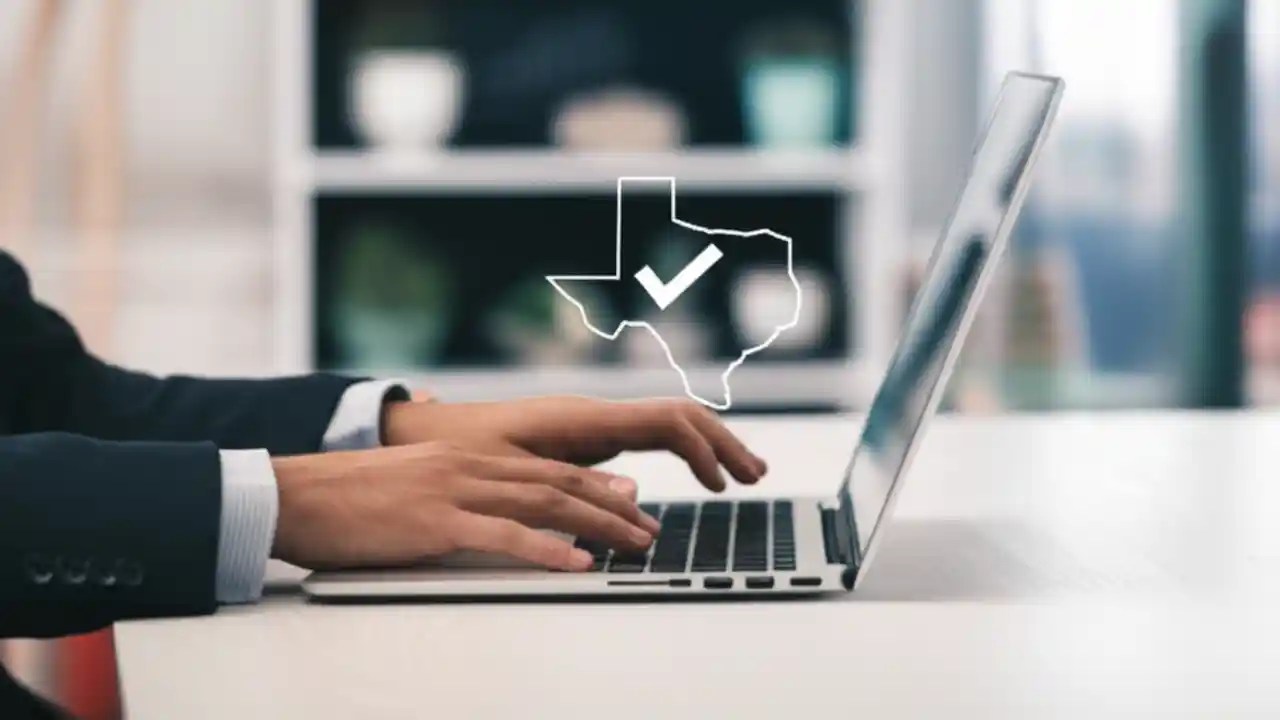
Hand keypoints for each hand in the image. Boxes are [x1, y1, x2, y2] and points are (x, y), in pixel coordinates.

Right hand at [271, 442, 659, 570]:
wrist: (296, 494)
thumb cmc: (349, 498)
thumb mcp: (414, 486)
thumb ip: (454, 491)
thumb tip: (483, 513)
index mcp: (467, 457)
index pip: (548, 468)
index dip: (596, 484)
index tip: (631, 500)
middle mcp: (470, 466)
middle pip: (560, 482)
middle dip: (612, 506)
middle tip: (649, 527)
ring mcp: (455, 491)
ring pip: (545, 503)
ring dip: (598, 526)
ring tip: (634, 544)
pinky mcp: (437, 522)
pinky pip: (506, 536)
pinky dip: (549, 549)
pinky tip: (579, 562)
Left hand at [383, 396, 767, 491]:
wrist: (430, 433)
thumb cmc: (463, 449)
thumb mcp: (511, 474)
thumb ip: (570, 485)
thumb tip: (633, 496)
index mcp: (584, 418)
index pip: (666, 421)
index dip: (704, 450)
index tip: (723, 484)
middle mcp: (596, 414)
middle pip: (680, 416)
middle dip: (722, 442)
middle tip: (755, 475)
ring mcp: (596, 424)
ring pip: (669, 424)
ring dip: (710, 445)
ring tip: (741, 475)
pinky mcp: (589, 437)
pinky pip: (651, 437)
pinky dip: (684, 452)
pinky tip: (697, 473)